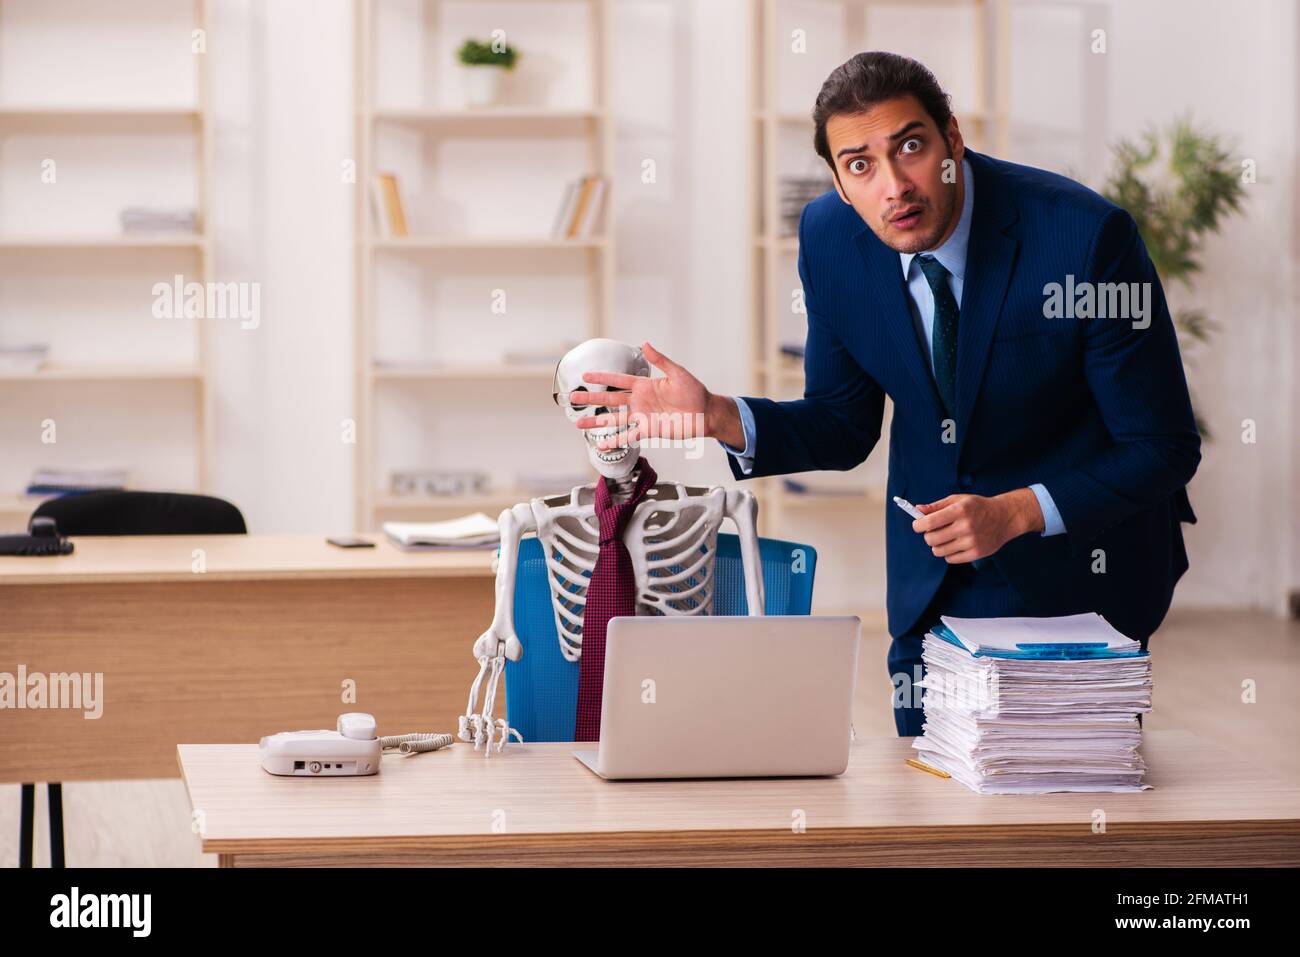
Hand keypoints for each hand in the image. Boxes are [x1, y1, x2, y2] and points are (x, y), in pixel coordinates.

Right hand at [570, 341, 742, 448]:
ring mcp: (642, 417)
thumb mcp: (677, 373)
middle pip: (610, 400)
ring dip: (597, 423)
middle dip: (591, 399)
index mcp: (644, 385)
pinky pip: (628, 436)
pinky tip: (602, 445)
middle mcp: (639, 401)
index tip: (586, 375)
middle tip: (573, 398)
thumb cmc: (693, 391)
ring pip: (614, 420)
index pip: (618, 380)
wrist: (705, 413)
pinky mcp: (648, 431)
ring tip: (579, 425)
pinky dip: (615, 440)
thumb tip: (645, 344)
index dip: (602, 378)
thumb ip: (660, 360)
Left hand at [911, 489, 1043, 562]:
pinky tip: (956, 544)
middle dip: (928, 535)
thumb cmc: (978, 507)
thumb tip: (917, 509)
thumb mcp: (958, 500)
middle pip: (930, 539)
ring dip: (937, 545)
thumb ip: (936, 506)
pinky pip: (949, 558)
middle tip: (935, 530)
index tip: (918, 525)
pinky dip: (949, 552)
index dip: (918, 525)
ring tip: (946, 537)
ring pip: (938, 551)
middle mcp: (965, 527)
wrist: (1004, 517)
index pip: (929, 522)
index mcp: (959, 511)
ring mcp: (971, 542)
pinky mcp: (976, 553)